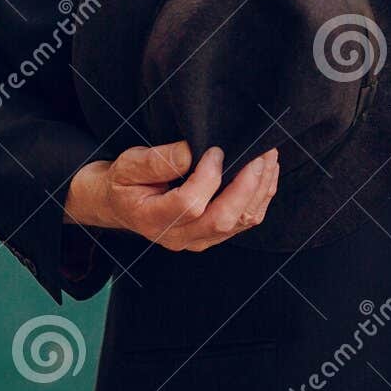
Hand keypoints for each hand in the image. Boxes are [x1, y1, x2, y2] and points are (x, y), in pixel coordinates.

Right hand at [63, 141, 278, 252]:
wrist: (122, 204)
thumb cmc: (125, 181)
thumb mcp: (128, 165)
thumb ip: (157, 161)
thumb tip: (190, 152)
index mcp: (153, 219)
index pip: (189, 204)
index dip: (208, 177)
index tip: (216, 151)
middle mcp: (179, 237)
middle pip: (222, 219)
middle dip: (248, 185)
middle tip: (259, 154)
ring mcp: (199, 240)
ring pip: (240, 221)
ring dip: (260, 188)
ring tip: (268, 156)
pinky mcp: (214, 235)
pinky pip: (245, 220)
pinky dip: (261, 196)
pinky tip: (266, 172)